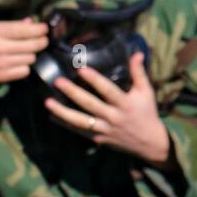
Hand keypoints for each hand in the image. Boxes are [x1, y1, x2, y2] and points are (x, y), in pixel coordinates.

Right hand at [0, 18, 48, 83]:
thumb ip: (10, 26)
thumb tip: (31, 22)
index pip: (26, 29)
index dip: (40, 29)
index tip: (45, 28)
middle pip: (33, 45)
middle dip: (41, 41)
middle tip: (42, 40)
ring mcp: (0, 63)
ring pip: (30, 58)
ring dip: (31, 54)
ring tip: (25, 51)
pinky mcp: (1, 76)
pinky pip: (24, 71)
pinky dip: (24, 67)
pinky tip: (18, 63)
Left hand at [43, 52, 173, 167]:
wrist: (149, 143)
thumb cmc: (147, 113)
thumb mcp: (146, 92)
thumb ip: (139, 73)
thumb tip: (137, 53)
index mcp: (125, 104)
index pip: (108, 90)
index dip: (95, 80)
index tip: (81, 69)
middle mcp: (114, 117)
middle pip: (90, 105)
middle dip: (73, 93)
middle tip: (58, 81)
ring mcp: (104, 130)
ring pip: (80, 121)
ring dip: (62, 112)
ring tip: (47, 102)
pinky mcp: (98, 139)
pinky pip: (79, 132)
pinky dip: (65, 124)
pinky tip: (51, 116)